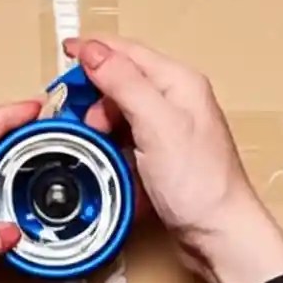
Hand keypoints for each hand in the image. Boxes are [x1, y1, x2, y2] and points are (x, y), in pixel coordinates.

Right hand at [64, 37, 282, 282]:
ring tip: (96, 143)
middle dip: (95, 95)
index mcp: (179, 82)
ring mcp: (170, 127)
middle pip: (122, 79)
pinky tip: (108, 158)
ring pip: (121, 109)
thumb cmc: (199, 183)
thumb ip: (124, 83)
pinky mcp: (163, 153)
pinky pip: (126, 136)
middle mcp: (176, 99)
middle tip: (82, 120)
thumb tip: (93, 51)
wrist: (219, 233)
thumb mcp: (156, 124)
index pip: (128, 51)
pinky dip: (111, 142)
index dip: (93, 50)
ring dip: (101, 122)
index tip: (64, 53)